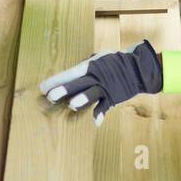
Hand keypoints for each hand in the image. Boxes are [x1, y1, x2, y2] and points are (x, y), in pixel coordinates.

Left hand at [38, 40, 163, 125]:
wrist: (138, 67)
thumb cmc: (115, 61)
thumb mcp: (99, 58)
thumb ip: (85, 66)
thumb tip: (72, 73)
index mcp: (90, 66)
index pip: (70, 73)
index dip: (56, 80)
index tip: (42, 87)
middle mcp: (96, 76)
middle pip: (78, 83)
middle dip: (64, 90)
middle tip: (50, 96)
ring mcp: (105, 87)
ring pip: (92, 93)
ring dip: (82, 99)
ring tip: (72, 106)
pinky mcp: (114, 96)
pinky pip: (106, 106)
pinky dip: (101, 114)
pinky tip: (95, 122)